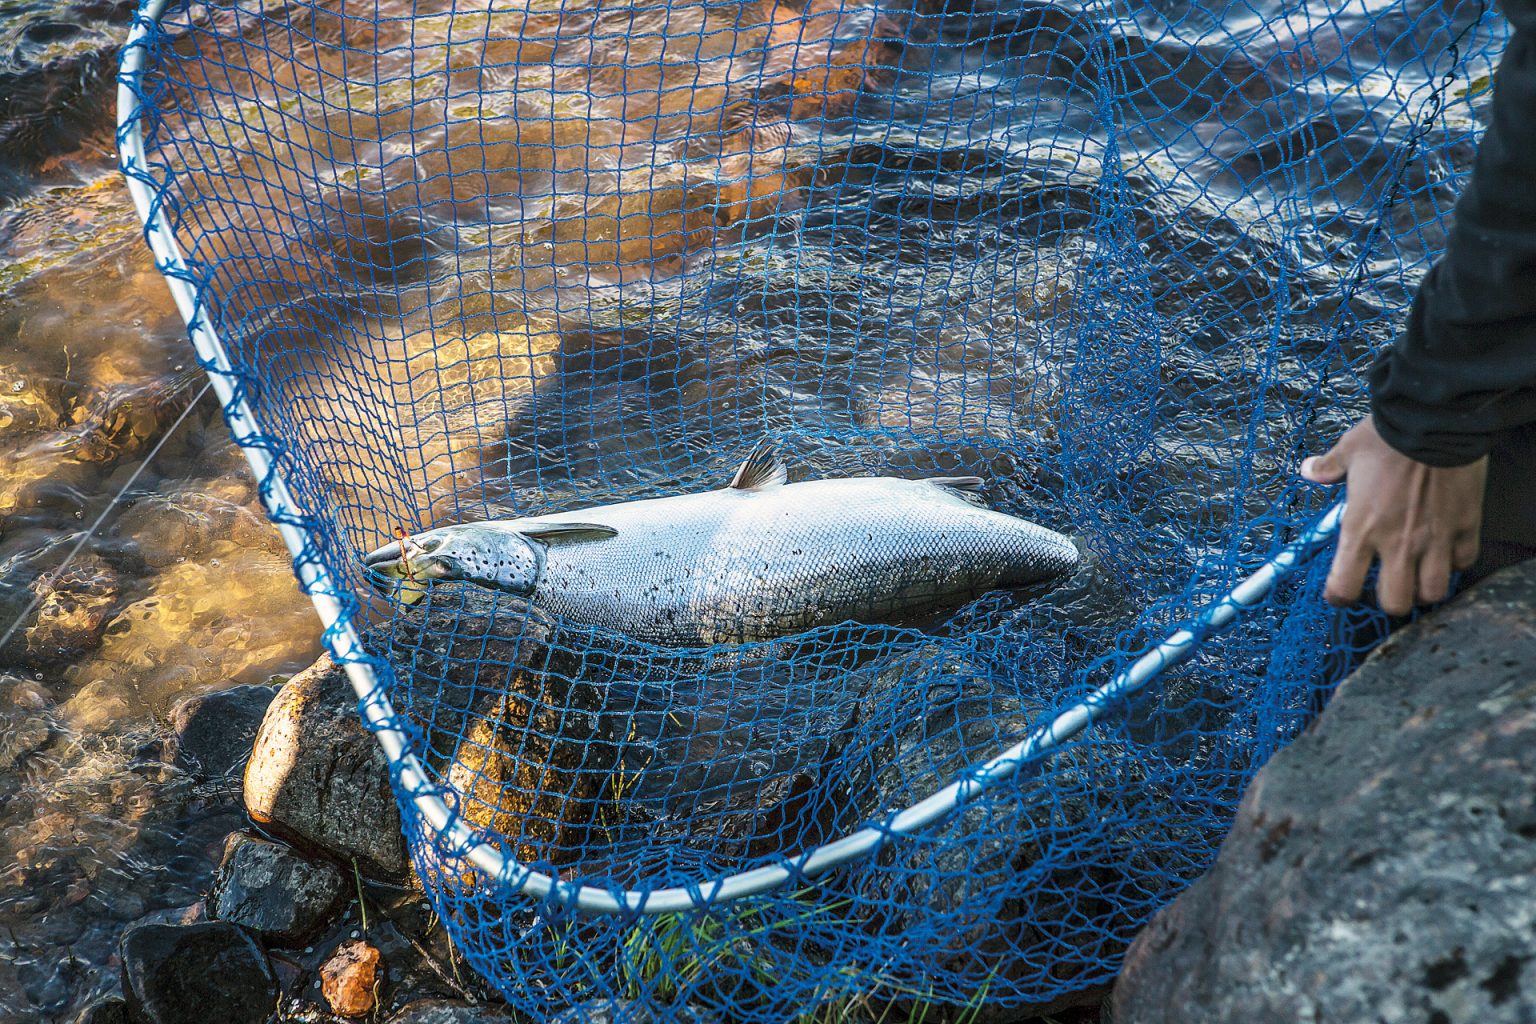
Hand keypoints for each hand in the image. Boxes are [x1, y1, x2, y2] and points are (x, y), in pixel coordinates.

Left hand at [1301, 415, 1487, 614]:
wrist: (1435, 422)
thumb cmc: (1389, 437)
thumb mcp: (1349, 450)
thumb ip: (1328, 468)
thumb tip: (1310, 470)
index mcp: (1360, 529)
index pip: (1344, 587)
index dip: (1340, 597)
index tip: (1342, 592)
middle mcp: (1397, 543)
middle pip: (1395, 603)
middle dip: (1389, 599)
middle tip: (1387, 584)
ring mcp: (1434, 539)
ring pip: (1432, 592)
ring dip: (1424, 588)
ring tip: (1419, 575)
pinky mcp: (1465, 527)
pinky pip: (1463, 563)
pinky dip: (1455, 563)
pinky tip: (1446, 552)